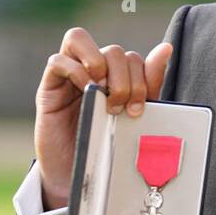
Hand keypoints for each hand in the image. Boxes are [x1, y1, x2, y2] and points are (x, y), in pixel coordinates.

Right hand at [33, 27, 172, 210]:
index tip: (139, 108)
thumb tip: (166, 48)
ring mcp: (68, 75)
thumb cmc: (108, 143)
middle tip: (120, 106)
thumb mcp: (134, 112)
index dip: (141, 78)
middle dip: (124, 79)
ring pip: (78, 37)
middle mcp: (92, 70)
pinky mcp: (48, 87)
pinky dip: (74, 70)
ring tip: (102, 91)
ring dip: (98, 62)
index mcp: (116, 76)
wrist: (83, 177)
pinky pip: (57, 60)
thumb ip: (149, 82)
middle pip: (113, 50)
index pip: (132, 57)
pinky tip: (85, 90)